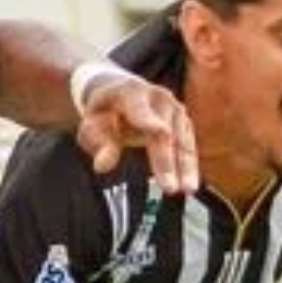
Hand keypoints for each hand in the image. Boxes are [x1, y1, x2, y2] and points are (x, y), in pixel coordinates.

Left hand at [77, 70, 200, 198]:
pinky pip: (187, 146)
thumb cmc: (104, 114)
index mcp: (131, 93)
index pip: (140, 110)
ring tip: (188, 189)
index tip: (161, 133)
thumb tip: (101, 166)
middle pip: (165, 132)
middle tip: (169, 187)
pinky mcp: (183, 123)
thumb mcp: (91, 125)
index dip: (150, 121)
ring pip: (182, 141)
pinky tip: (190, 184)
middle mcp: (158, 98)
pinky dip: (189, 166)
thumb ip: (97, 143)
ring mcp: (174, 110)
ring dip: (186, 167)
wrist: (119, 95)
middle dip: (167, 161)